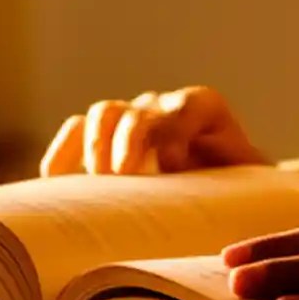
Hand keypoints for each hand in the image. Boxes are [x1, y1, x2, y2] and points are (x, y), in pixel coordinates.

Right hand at [39, 86, 269, 175]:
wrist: (223, 193)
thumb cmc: (236, 189)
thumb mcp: (244, 180)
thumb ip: (228, 176)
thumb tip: (186, 178)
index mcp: (203, 108)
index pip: (187, 108)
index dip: (175, 134)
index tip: (171, 168)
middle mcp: (164, 106)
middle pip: (139, 110)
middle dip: (129, 140)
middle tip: (123, 176)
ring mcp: (131, 118)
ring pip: (104, 114)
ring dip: (96, 145)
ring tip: (96, 181)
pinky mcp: (104, 139)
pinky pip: (76, 132)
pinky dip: (64, 153)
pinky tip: (55, 181)